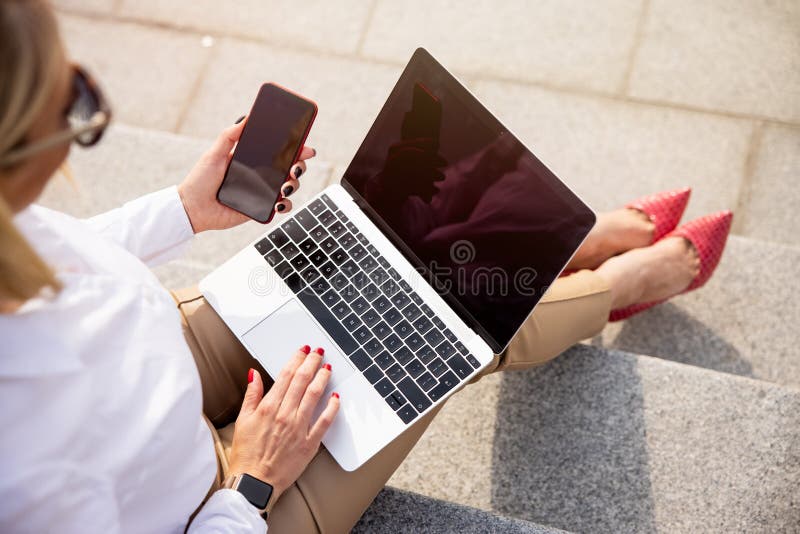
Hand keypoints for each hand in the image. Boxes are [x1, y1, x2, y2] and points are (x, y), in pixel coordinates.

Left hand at [177, 117, 315, 232]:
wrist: (192, 208)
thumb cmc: (200, 180)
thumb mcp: (214, 154)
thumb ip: (229, 136)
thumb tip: (246, 118)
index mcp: (253, 160)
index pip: (279, 151)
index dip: (294, 147)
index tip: (303, 145)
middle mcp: (261, 176)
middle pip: (290, 167)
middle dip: (300, 165)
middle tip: (295, 166)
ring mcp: (263, 193)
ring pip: (290, 186)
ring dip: (295, 184)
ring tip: (286, 185)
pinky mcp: (262, 209)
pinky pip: (282, 207)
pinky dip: (286, 205)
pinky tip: (279, 202)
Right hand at [227, 346, 339, 501]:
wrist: (254, 483)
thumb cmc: (247, 455)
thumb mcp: (242, 420)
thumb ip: (252, 395)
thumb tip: (255, 374)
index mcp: (268, 408)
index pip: (286, 376)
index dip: (296, 360)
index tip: (303, 351)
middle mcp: (284, 415)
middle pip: (302, 381)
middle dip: (312, 363)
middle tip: (319, 352)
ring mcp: (298, 428)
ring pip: (314, 396)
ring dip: (322, 379)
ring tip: (328, 367)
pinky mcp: (309, 443)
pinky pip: (324, 422)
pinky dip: (332, 408)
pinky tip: (336, 398)